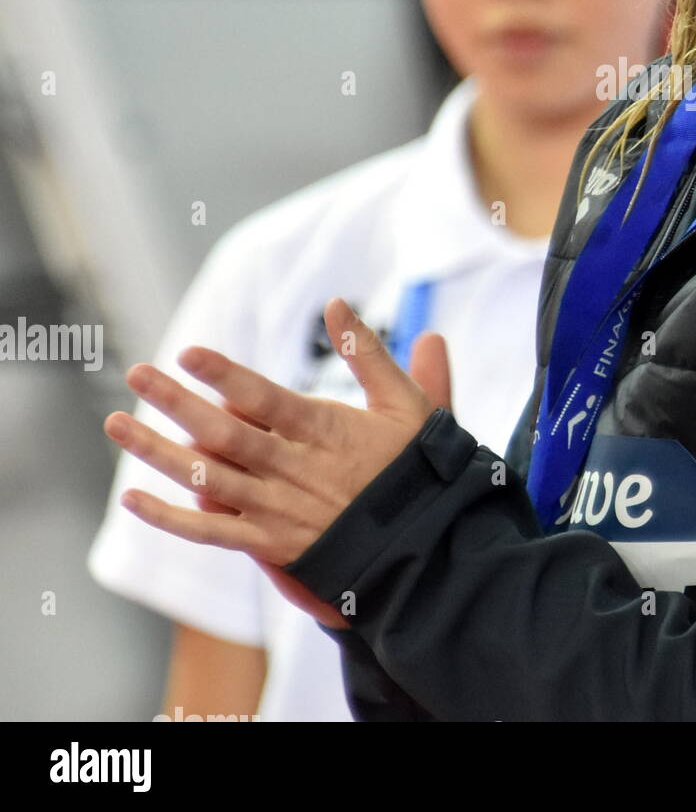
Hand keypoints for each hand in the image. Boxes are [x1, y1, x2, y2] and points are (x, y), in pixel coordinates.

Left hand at [104, 298, 453, 624]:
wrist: (425, 546)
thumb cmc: (415, 468)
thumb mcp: (405, 402)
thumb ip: (367, 353)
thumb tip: (337, 302)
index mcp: (325, 430)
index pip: (264, 398)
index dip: (225, 375)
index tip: (188, 354)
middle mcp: (293, 469)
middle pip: (223, 433)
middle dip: (175, 402)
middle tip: (137, 373)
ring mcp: (277, 509)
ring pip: (206, 479)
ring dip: (158, 452)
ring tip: (117, 424)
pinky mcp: (270, 544)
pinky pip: (211, 532)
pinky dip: (170, 518)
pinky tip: (135, 499)